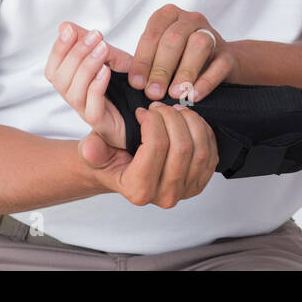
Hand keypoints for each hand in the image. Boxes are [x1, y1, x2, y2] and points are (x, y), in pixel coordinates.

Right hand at [46, 22, 132, 148]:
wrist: (150, 110)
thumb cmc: (130, 86)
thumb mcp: (114, 59)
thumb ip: (93, 44)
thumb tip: (66, 26)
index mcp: (74, 84)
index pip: (53, 68)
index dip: (58, 49)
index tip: (69, 30)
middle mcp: (76, 98)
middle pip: (60, 79)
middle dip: (76, 53)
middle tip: (95, 36)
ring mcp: (87, 112)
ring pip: (73, 92)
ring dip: (87, 66)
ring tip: (102, 48)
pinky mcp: (101, 123)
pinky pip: (92, 107)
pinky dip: (97, 86)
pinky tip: (106, 71)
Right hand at [77, 101, 218, 207]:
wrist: (125, 172)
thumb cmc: (110, 160)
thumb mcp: (94, 152)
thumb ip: (93, 150)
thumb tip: (90, 149)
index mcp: (138, 190)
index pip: (156, 147)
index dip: (153, 121)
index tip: (144, 110)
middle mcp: (164, 196)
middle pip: (181, 147)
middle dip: (172, 118)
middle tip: (161, 106)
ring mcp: (186, 191)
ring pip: (200, 149)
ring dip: (190, 123)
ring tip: (175, 110)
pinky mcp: (201, 181)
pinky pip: (211, 152)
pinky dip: (203, 131)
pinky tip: (187, 120)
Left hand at [130, 4, 241, 103]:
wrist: (219, 63)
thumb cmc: (180, 58)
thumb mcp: (159, 52)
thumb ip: (144, 61)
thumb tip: (125, 78)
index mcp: (170, 16)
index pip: (153, 33)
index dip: (143, 59)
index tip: (136, 83)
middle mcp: (191, 20)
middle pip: (175, 38)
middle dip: (161, 67)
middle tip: (153, 92)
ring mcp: (213, 35)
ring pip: (199, 45)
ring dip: (184, 71)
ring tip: (174, 94)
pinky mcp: (229, 55)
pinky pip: (219, 65)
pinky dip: (205, 81)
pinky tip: (194, 96)